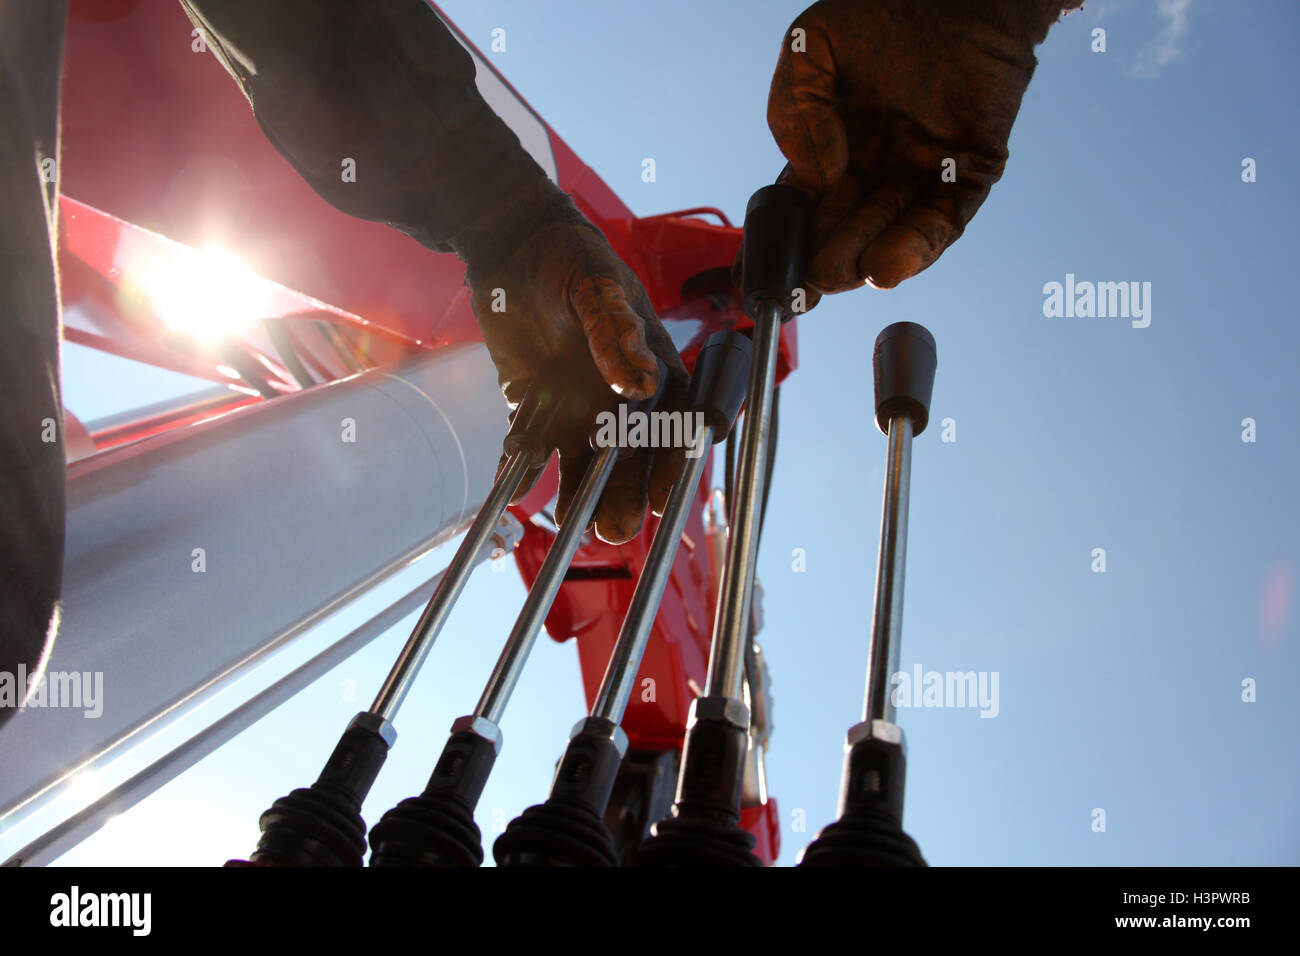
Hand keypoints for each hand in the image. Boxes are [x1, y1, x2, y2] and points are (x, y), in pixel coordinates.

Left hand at [468, 214, 687, 544]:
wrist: (511, 245)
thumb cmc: (569, 256)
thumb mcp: (595, 284)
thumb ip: (615, 330)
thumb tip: (639, 382)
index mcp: (654, 365)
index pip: (677, 421)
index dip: (675, 461)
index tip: (667, 497)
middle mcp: (620, 395)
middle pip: (632, 453)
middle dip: (625, 491)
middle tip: (616, 528)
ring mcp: (577, 404)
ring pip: (583, 459)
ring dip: (579, 492)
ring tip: (573, 525)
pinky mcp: (535, 407)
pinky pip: (529, 445)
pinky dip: (520, 468)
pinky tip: (510, 489)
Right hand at [766, 0, 1043, 292]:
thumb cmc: (880, 11)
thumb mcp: (810, 50)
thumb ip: (796, 109)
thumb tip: (818, 179)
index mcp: (833, 149)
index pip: (799, 209)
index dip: (775, 245)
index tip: (754, 278)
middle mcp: (875, 170)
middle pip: (840, 231)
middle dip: (815, 264)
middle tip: (796, 290)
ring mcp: (921, 175)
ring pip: (888, 234)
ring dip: (858, 261)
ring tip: (832, 278)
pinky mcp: (969, 172)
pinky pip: (943, 220)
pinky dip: (915, 247)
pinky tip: (884, 268)